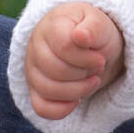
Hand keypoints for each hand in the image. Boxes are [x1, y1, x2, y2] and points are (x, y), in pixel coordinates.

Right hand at [26, 2, 124, 120]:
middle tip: (98, 68)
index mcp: (52, 25)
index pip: (64, 46)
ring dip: (78, 90)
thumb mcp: (101, 23)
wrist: (92, 44)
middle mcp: (36, 46)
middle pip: (55, 70)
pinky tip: (77, 101)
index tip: (100, 58)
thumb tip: (81, 35)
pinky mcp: (34, 89)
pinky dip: (61, 109)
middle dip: (83, 73)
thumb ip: (93, 27)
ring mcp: (32, 69)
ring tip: (93, 80)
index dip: (86, 58)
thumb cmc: (94, 32)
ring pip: (48, 90)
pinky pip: (41, 107)